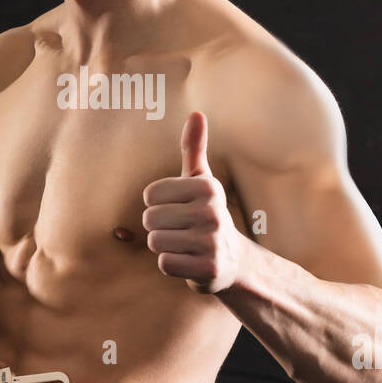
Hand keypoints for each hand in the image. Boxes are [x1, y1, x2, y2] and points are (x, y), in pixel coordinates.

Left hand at [142, 111, 241, 293]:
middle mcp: (212, 212)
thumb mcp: (202, 181)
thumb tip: (196, 113)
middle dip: (159, 227)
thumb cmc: (206, 214)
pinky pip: (164, 263)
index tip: (178, 209)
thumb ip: (194, 148)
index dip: (157, 205)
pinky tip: (188, 261)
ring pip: (155, 241)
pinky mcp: (207, 269)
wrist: (232, 261)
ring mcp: (211, 242)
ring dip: (164, 246)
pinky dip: (171, 265)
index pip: (150, 195)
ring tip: (184, 245)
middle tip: (181, 230)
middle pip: (150, 219)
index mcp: (207, 187)